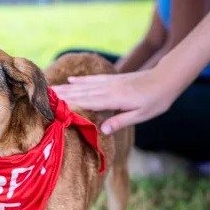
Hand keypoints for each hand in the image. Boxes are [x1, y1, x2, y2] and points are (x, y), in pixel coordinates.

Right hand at [52, 68, 178, 133]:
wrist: (168, 78)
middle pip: (80, 92)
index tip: (52, 105)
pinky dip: (81, 80)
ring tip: (50, 89)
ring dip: (66, 87)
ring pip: (84, 85)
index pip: (86, 102)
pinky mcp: (114, 79)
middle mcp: (109, 89)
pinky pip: (94, 79)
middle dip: (61, 95)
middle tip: (42, 97)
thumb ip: (121, 121)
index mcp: (114, 99)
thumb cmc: (157, 101)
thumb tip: (102, 131)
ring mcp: (110, 82)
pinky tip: (71, 80)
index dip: (68, 103)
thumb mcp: (141, 116)